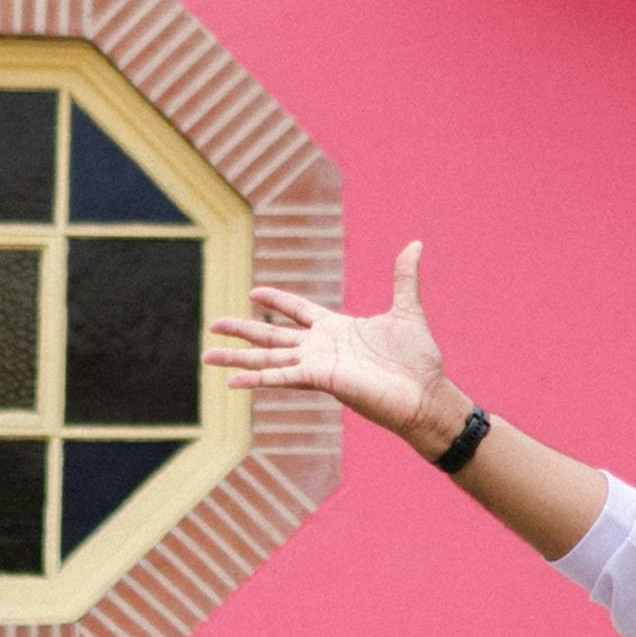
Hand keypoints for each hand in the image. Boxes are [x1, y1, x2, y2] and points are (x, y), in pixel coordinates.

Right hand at [208, 237, 453, 442]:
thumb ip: (404, 278)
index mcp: (337, 330)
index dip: (277, 301)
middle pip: (272, 336)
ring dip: (237, 357)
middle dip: (242, 330)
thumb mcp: (408, 310)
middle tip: (213, 324)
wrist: (427, 393)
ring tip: (208, 354)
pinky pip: (281, 377)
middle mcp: (322, 348)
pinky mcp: (320, 380)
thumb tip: (416, 243)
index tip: (253, 292)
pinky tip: (232, 382)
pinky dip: (256, 379)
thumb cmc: (418, 360)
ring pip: (268, 358)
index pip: (298, 311)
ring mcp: (318, 365)